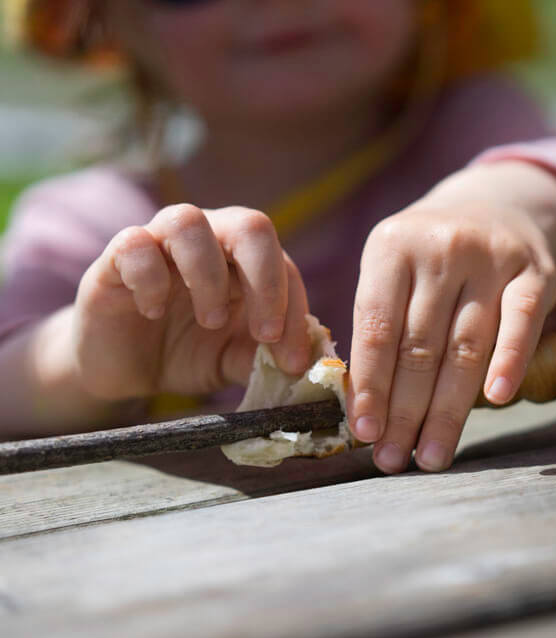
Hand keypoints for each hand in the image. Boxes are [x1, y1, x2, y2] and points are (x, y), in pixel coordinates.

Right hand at [73, 204, 311, 400]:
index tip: (291, 360)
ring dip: (208, 275)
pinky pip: (134, 244)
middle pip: (250, 225)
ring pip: (189, 221)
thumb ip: (266, 356)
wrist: (125, 367)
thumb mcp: (235, 360)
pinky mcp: (116, 256)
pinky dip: (149, 278)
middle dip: (266, 280)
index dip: (294, 311)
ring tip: (210, 321)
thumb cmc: (190, 351)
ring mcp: (160, 241)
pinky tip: (152, 312)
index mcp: (246, 258)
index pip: (285, 266)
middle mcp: (209, 237)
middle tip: (264, 333)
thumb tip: (310, 363)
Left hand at [348, 197, 555, 473]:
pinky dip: (510, 361)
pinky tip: (496, 401)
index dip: (370, 385)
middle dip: (405, 410)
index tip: (365, 433)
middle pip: (420, 345)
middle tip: (395, 460)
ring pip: (467, 345)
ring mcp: (491, 256)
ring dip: (448, 408)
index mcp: (391, 245)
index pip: (377, 328)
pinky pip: (523, 321)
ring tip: (432, 454)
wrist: (493, 209)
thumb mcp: (393, 272)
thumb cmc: (430, 262)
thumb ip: (381, 328)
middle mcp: (441, 246)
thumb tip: (365, 412)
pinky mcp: (536, 270)